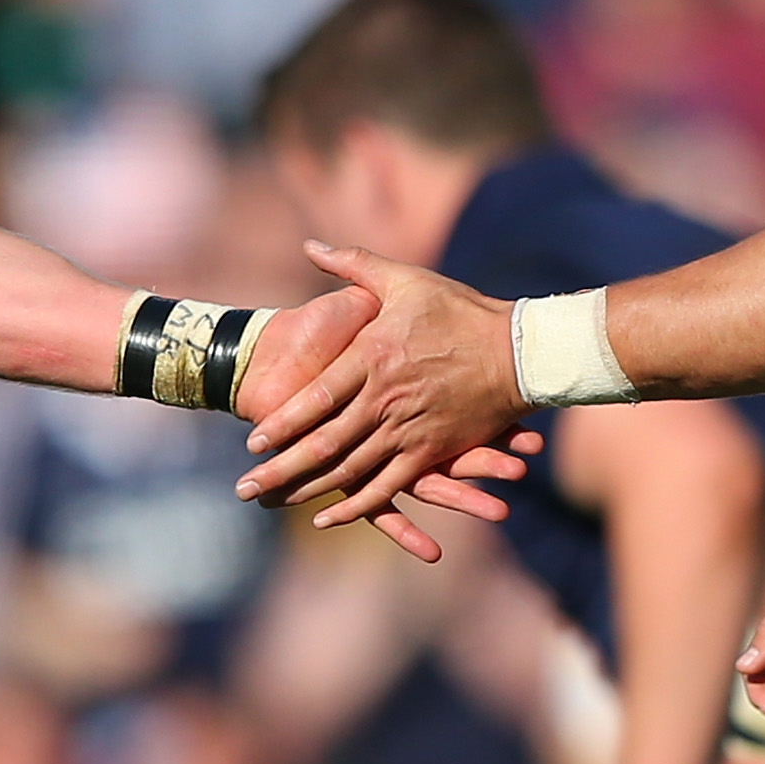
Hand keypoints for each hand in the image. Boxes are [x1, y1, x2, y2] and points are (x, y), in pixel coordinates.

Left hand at [237, 247, 532, 537]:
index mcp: (372, 358)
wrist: (520, 351)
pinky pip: (388, 487)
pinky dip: (357, 506)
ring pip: (348, 470)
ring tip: (271, 502)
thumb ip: (352, 264)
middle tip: (244, 487)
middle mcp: (384, 400)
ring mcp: (408, 430)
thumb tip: (309, 246)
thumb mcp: (404, 279)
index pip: (314, 400)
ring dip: (307, 490)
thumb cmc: (460, 310)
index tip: (253, 441)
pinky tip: (328, 517)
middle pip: (322, 444)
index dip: (281, 425)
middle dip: (279, 469)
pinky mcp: (431, 452)